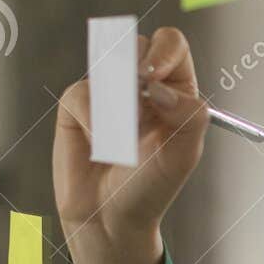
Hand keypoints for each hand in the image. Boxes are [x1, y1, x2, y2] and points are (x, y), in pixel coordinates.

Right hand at [55, 27, 209, 241]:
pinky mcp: (77, 104)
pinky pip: (81, 94)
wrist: (110, 218)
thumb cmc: (151, 186)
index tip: (153, 75)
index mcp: (174, 88)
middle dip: (135, 74)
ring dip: (117, 106)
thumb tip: (157, 86)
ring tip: (122, 142)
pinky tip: (99, 147)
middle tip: (136, 104)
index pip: (171, 44)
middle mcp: (142, 84)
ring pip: (107, 68)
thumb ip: (187, 114)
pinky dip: (93, 122)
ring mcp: (108, 90)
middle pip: (136, 45)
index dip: (163, 50)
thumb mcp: (183, 154)